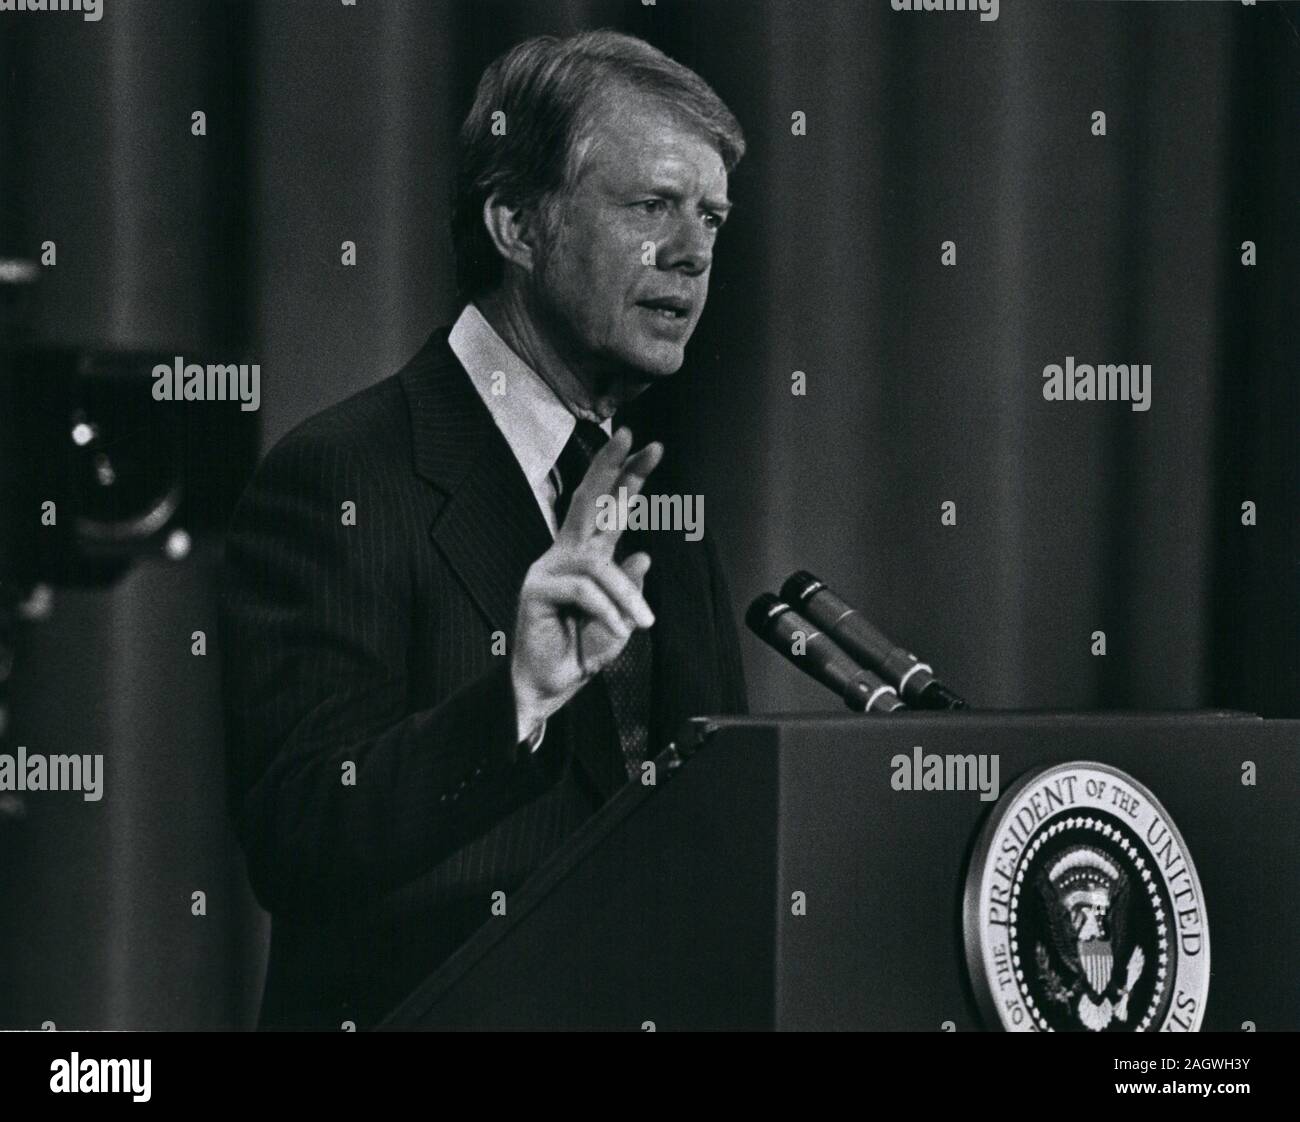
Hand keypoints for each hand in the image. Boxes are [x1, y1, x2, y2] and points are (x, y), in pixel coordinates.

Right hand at [510, 427, 663, 741]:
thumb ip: (627, 590)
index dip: (627, 479)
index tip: (649, 448)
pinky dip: (607, 610)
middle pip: (588, 502)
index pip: (608, 511)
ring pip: (598, 563)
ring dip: (626, 595)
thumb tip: (642, 556)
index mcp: (587, 560)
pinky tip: (617, 629)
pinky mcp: (536, 589)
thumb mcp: (618, 623)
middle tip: (632, 437)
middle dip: (612, 468)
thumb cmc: (578, 655)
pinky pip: (584, 590)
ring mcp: (547, 570)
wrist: (546, 689)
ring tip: (642, 624)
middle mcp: (565, 557)